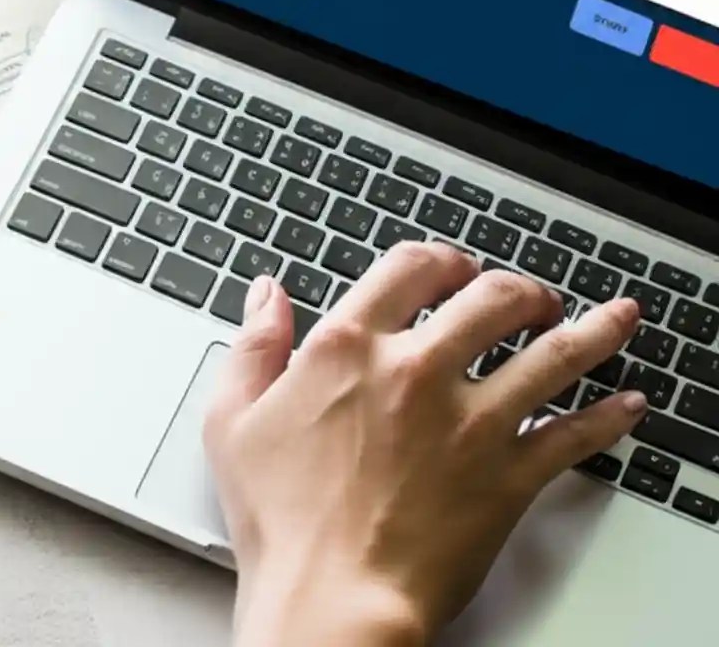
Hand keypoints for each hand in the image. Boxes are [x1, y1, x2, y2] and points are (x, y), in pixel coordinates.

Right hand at [205, 243, 644, 645]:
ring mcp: (471, 421)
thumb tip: (266, 297)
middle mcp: (416, 371)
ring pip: (554, 352)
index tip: (448, 271)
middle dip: (517, 290)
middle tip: (526, 300)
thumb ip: (252, 349)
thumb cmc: (280, 522)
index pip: (410, 268)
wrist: (329, 598)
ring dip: (588, 329)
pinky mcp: (509, 474)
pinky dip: (610, 416)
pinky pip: (578, 433)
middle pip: (492, 296)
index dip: (438, 260)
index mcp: (349, 349)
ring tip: (604, 322)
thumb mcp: (233, 422)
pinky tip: (624, 404)